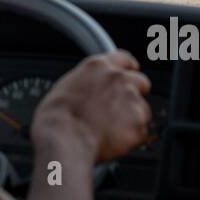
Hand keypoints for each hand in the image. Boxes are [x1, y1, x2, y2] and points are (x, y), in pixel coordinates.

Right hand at [23, 50, 150, 199]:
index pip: (125, 59)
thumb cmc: (57, 117)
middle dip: (135, 94)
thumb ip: (88, 83)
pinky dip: (131, 138)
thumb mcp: (66, 86)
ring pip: (143, 109)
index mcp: (98, 66)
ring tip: (110, 129)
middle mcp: (118, 79)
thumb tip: (91, 91)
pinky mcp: (138, 125)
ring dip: (132, 119)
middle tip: (120, 109)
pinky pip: (141, 132)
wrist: (64, 139)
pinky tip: (113, 140)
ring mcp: (131, 101)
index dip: (128, 70)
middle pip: (141, 82)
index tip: (129, 76)